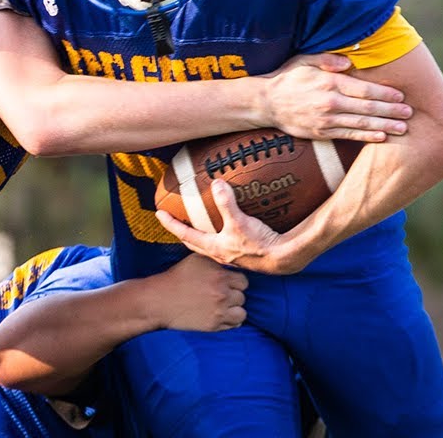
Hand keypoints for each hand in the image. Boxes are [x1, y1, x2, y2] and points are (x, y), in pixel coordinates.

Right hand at [141, 253, 246, 331]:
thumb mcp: (196, 259)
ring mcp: (219, 311)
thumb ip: (216, 261)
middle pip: (242, 296)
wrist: (159, 300)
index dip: (234, 282)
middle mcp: (222, 293)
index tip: (226, 283)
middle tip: (219, 294)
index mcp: (219, 276)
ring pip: (242, 312)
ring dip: (233, 309)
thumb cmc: (176, 277)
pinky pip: (235, 324)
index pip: (243, 281)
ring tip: (221, 306)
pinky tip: (219, 314)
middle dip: (232, 295)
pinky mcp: (214, 325)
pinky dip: (230, 320)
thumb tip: (230, 260)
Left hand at [157, 180, 310, 274]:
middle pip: (194, 243)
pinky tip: (228, 229)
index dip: (170, 223)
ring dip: (201, 236)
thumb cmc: (259, 244)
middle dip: (182, 232)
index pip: (184, 234)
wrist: (284, 259)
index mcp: (213, 247)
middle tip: (174, 222)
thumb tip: (215, 183)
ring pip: (209, 246)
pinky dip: (221, 236)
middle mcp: (219, 254)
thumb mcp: (239, 222)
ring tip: (199, 224)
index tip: (158, 214)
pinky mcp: (244, 255)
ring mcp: (231, 256)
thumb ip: (226, 203)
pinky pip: (226, 245)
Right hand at [261, 53, 411, 142]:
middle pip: (367, 107)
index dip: (385, 93)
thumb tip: (349, 61)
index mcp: (329, 82)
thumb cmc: (288, 78)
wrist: (265, 102)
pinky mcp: (320, 132)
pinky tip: (381, 137)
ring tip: (402, 128)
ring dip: (384, 126)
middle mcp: (329, 102)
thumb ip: (327, 59)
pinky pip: (348, 135)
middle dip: (391, 111)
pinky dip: (366, 136)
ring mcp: (325, 119)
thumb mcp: (304, 60)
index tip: (401, 96)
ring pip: (361, 123)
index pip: (364, 89)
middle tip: (409, 113)